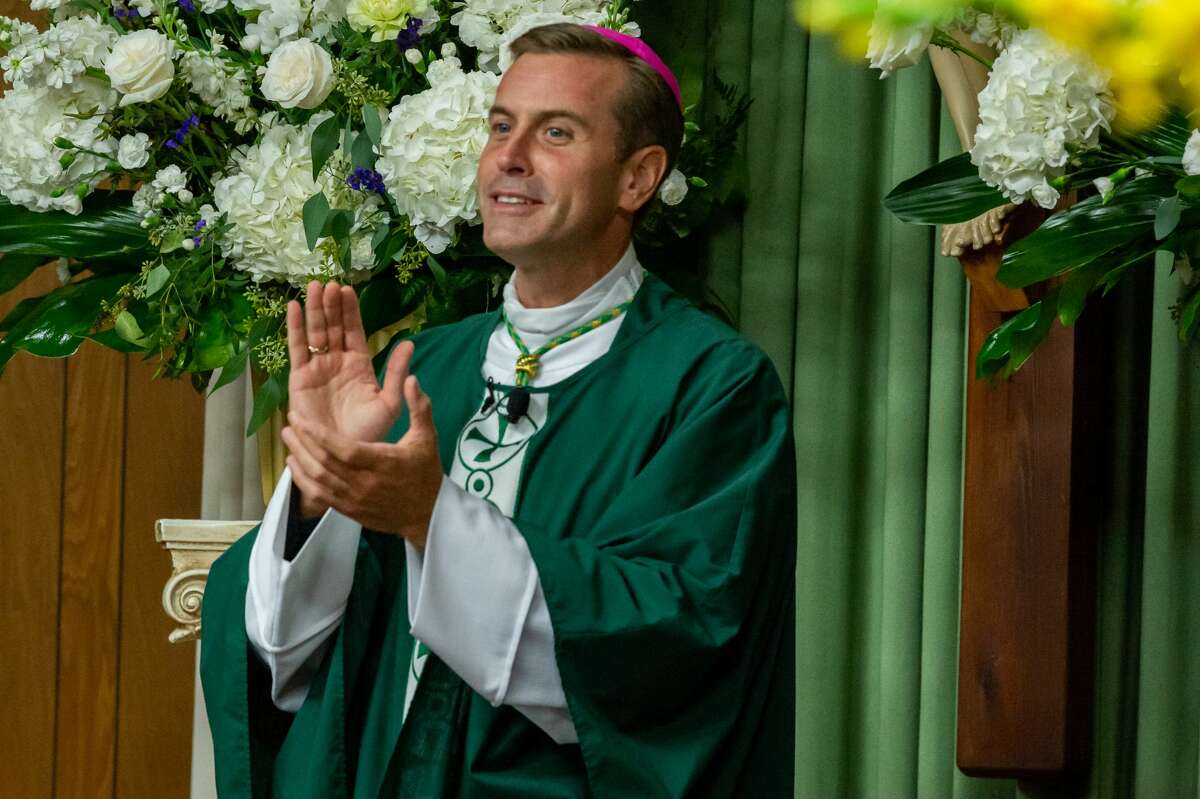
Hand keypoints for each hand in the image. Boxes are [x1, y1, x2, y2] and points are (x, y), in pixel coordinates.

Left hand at [281, 373, 441, 547]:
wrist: (427, 514)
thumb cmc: (426, 472)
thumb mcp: (427, 437)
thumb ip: (419, 407)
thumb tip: (411, 379)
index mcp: (382, 462)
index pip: (343, 449)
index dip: (319, 435)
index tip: (302, 419)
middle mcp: (364, 483)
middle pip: (324, 463)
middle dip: (303, 442)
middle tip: (290, 423)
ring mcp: (354, 499)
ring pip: (318, 479)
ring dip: (299, 458)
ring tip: (288, 439)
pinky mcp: (348, 510)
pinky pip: (319, 495)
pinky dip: (303, 479)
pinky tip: (294, 465)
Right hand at [286, 281, 414, 516]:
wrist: (344, 457)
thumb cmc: (369, 433)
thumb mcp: (390, 402)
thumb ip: (397, 372)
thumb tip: (409, 342)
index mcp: (360, 365)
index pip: (355, 331)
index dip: (351, 311)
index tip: (348, 289)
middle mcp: (338, 362)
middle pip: (333, 326)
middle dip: (331, 304)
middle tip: (328, 282)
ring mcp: (318, 368)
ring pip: (315, 332)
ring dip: (314, 309)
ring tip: (313, 287)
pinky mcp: (300, 378)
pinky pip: (297, 348)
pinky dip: (294, 327)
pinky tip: (292, 307)